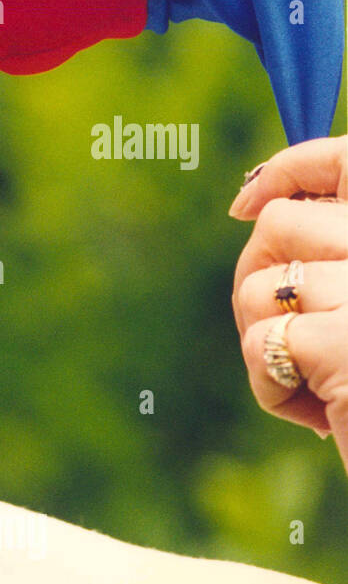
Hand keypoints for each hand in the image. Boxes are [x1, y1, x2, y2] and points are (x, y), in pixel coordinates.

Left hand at [230, 135, 347, 467]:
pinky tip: (323, 415)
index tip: (246, 202)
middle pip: (281, 223)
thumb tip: (254, 202)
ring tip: (324, 383)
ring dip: (270, 343)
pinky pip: (259, 345)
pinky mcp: (345, 343)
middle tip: (298, 338)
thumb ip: (339, 252)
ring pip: (259, 287)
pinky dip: (273, 388)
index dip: (291, 167)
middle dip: (264, 281)